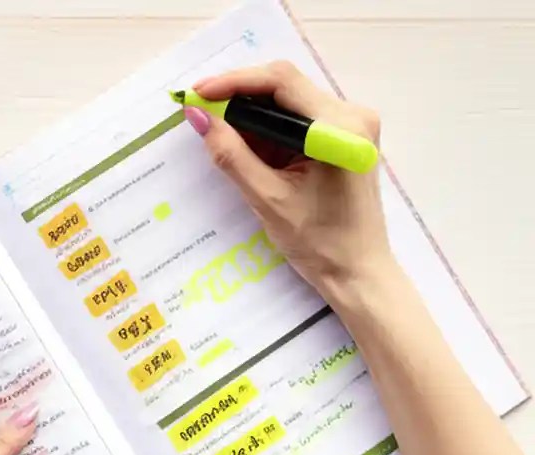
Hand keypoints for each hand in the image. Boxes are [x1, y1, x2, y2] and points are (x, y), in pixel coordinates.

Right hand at [182, 61, 394, 299]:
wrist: (358, 271)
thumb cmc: (318, 243)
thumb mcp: (267, 199)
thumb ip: (231, 154)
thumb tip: (198, 117)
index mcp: (340, 127)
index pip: (281, 82)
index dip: (234, 82)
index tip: (197, 95)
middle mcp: (353, 115)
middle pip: (286, 86)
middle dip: (239, 96)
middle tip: (200, 112)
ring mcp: (352, 125)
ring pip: (290, 101)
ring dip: (252, 113)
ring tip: (217, 129)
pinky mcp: (345, 138)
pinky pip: (300, 118)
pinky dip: (269, 127)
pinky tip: (246, 143)